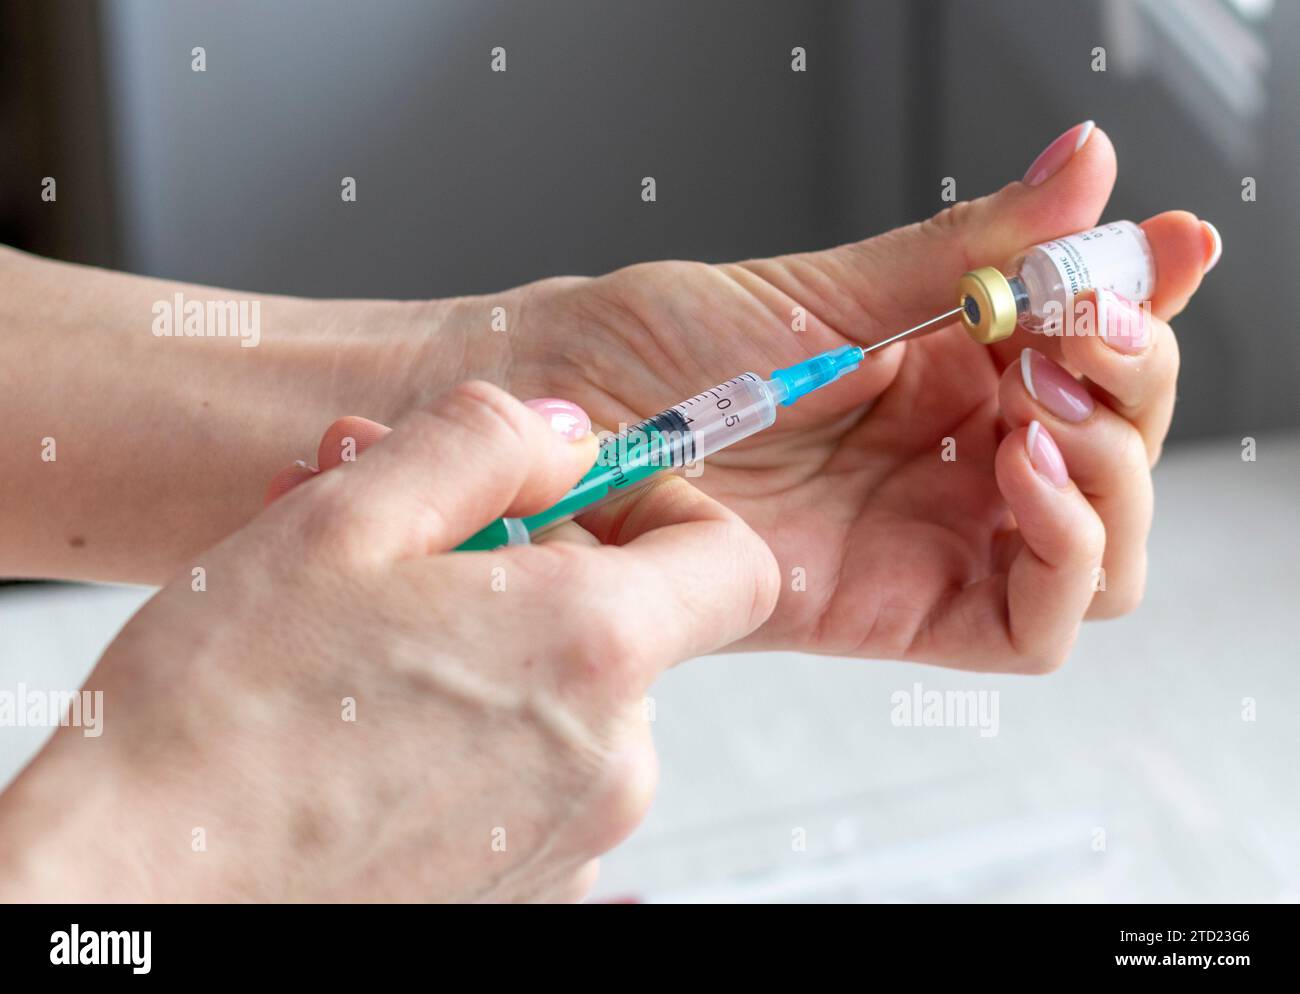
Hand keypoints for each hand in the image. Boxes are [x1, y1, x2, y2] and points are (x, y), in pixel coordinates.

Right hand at [0, 383, 777, 900]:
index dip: (667, 510)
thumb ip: (484, 443)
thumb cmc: (225, 718)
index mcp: (590, 649)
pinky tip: (372, 715)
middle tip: (406, 542)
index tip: (584, 498)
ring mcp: (571, 836)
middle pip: (628, 622)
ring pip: (567, 696)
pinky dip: (476, 727)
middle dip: (527, 565)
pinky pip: (533, 775)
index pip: (733, 562)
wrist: (142, 887)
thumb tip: (563, 432)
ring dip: (484, 642)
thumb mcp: (350, 515)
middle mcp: (608, 759)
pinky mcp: (522, 887)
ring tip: (363, 631)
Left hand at [465, 123, 1217, 671]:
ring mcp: (929, 541)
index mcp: (942, 379)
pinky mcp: (898, 613)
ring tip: (1043, 396)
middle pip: (1117, 458)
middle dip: (1133, 384)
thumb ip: (969, 249)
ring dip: (1117, 470)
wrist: (562, 416)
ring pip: (1105, 551)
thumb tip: (1088, 168)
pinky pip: (1036, 625)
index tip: (1165, 251)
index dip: (1143, 313)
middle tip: (1080, 326)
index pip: (1092, 363)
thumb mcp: (831, 290)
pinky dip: (1069, 552)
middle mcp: (949, 464)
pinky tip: (1024, 471)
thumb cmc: (660, 350)